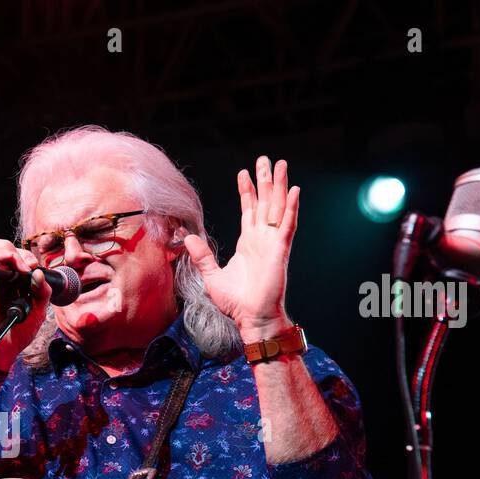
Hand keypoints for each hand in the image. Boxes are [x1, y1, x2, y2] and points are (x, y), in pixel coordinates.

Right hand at [0, 239, 52, 365]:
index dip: (27, 256)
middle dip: (21, 251)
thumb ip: (42, 293)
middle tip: (31, 266)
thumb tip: (39, 273)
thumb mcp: (38, 312)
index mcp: (10, 283)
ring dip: (10, 250)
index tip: (38, 270)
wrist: (2, 352)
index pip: (15, 256)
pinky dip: (3, 256)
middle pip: (2, 246)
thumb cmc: (16, 335)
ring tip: (23, 266)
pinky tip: (17, 270)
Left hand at [183, 155, 299, 341]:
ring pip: (277, 207)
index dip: (246, 191)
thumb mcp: (212, 276)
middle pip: (265, 202)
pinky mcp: (280, 250)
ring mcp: (272, 243)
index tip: (244, 173)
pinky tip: (293, 190)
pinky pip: (287, 224)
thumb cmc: (236, 303)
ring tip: (280, 164)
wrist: (251, 318)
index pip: (248, 210)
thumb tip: (187, 237)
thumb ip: (202, 256)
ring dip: (279, 185)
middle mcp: (261, 239)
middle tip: (265, 159)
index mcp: (247, 243)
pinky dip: (291, 207)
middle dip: (264, 180)